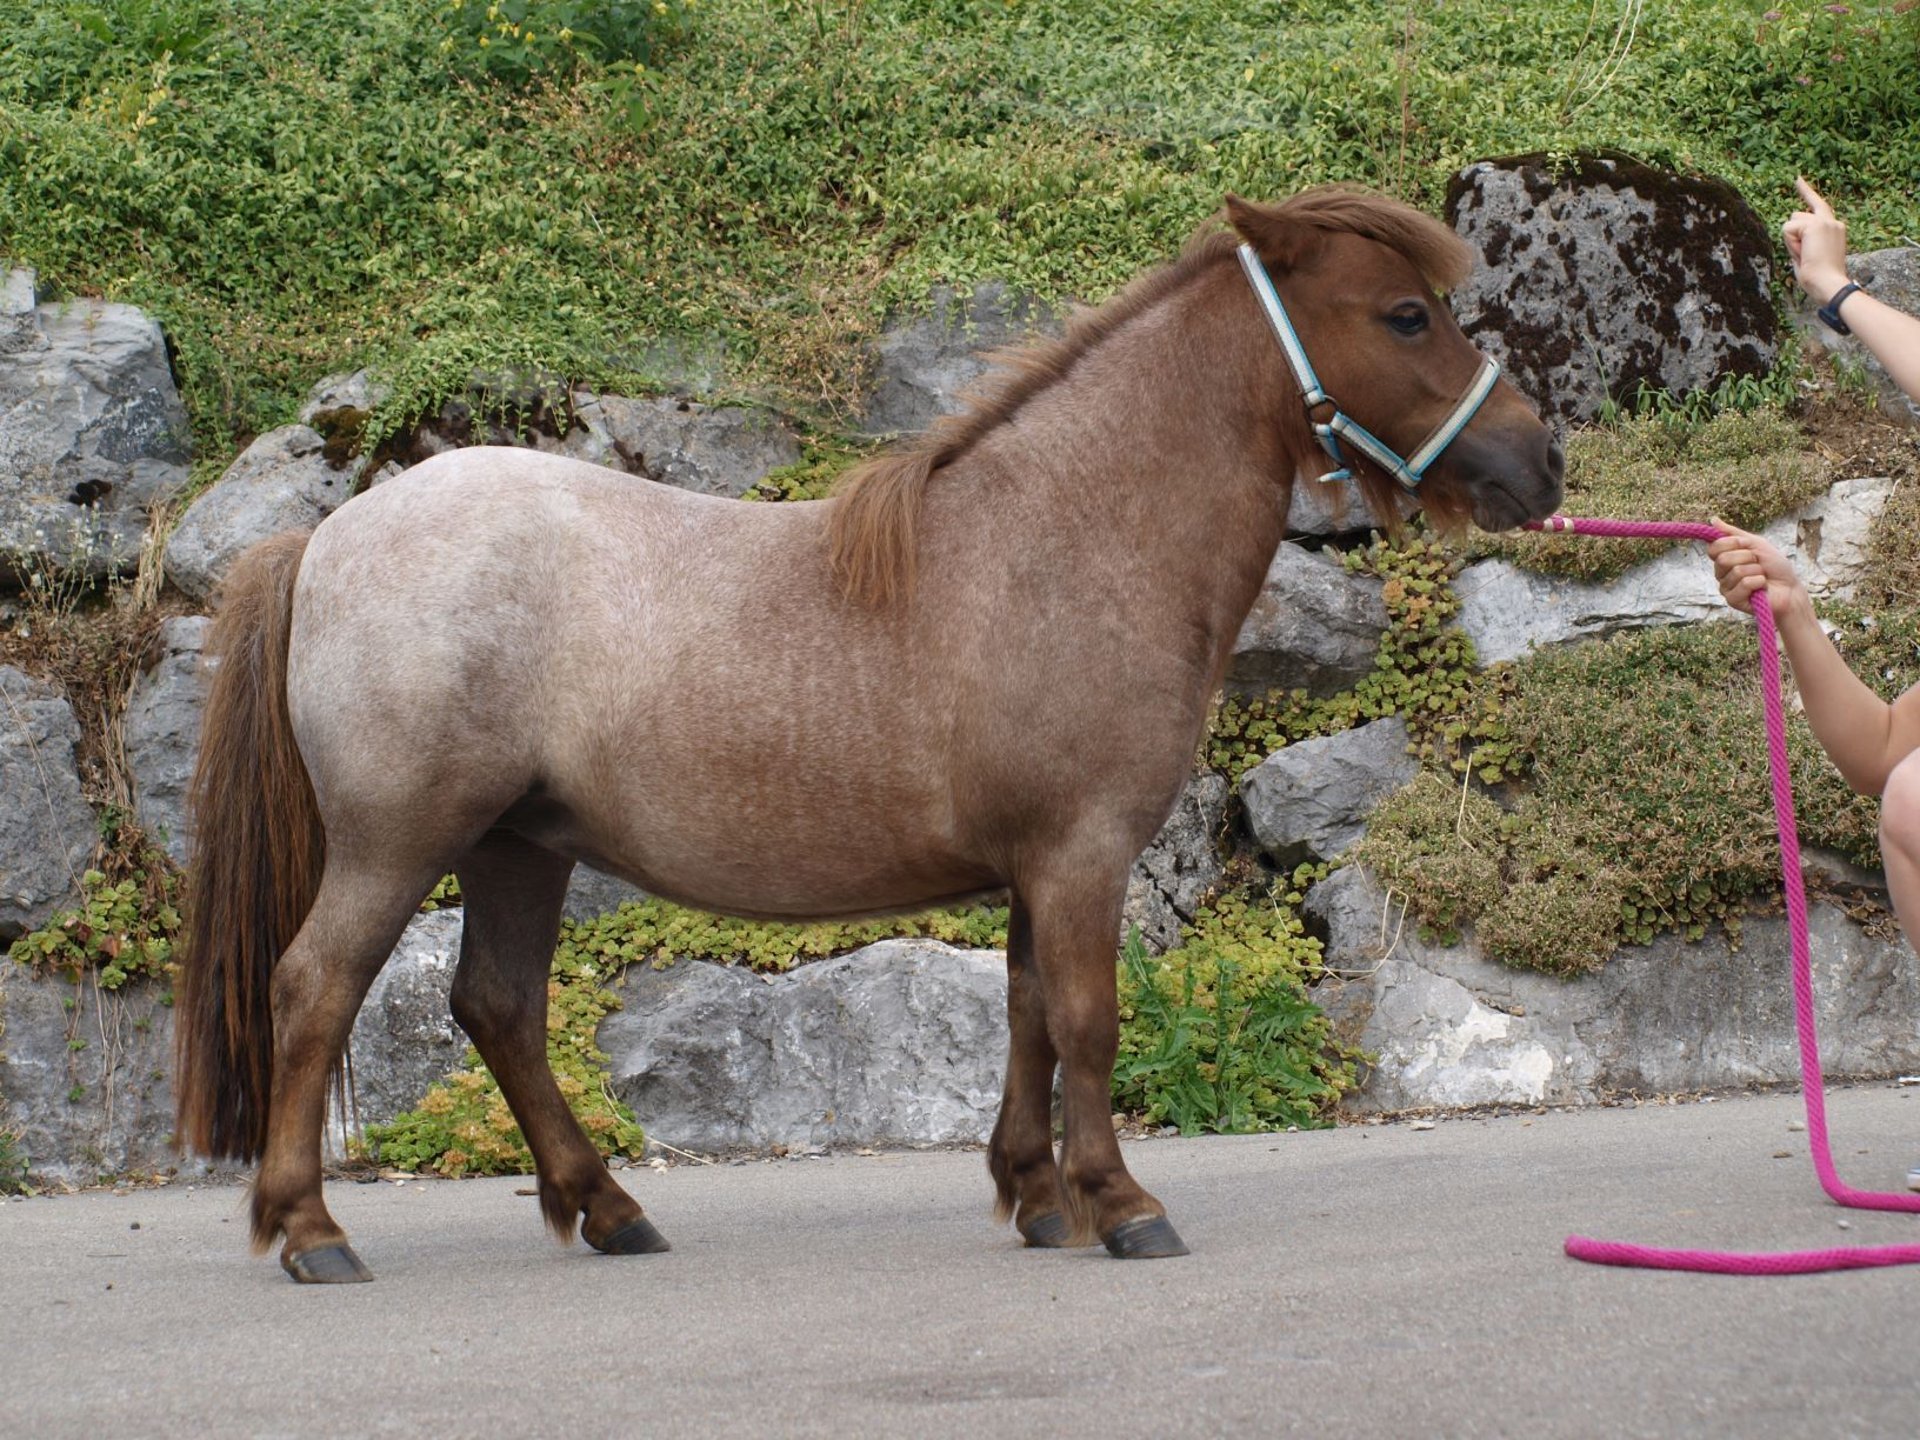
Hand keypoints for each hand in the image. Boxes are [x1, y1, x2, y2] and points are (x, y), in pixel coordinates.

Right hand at [1707, 519, 1807, 620]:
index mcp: (1724, 560)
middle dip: (1747, 557)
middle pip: (1723, 559)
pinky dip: (1759, 582)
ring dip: (1756, 570)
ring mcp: (1726, 588)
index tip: (1747, 544)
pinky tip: (1762, 587)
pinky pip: (1744, 584)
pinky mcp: (1733, 601)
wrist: (1790, 587)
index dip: (1732, 543)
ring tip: (1762, 577)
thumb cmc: (1775, 567)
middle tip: (1758, 563)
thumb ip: (1734, 534)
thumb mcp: (1756, 544)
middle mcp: (1721, 574)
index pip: (1714, 548)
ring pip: (1736, 571)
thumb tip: (1713, 520)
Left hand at [1782, 177, 1850, 306]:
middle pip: (1796, 217)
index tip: (1797, 179)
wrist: (1829, 283)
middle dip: (1792, 237)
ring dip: (1791, 242)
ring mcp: (1826, 222)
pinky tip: (1804, 252)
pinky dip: (1790, 244)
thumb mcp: (1810, 257)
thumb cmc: (1820, 279)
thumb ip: (1803, 242)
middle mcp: (1833, 222)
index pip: (1818, 205)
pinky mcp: (1817, 225)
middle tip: (1805, 255)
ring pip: (1790, 224)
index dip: (1806, 191)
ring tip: (1805, 255)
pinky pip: (1788, 230)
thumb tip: (1791, 234)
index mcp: (1834, 229)